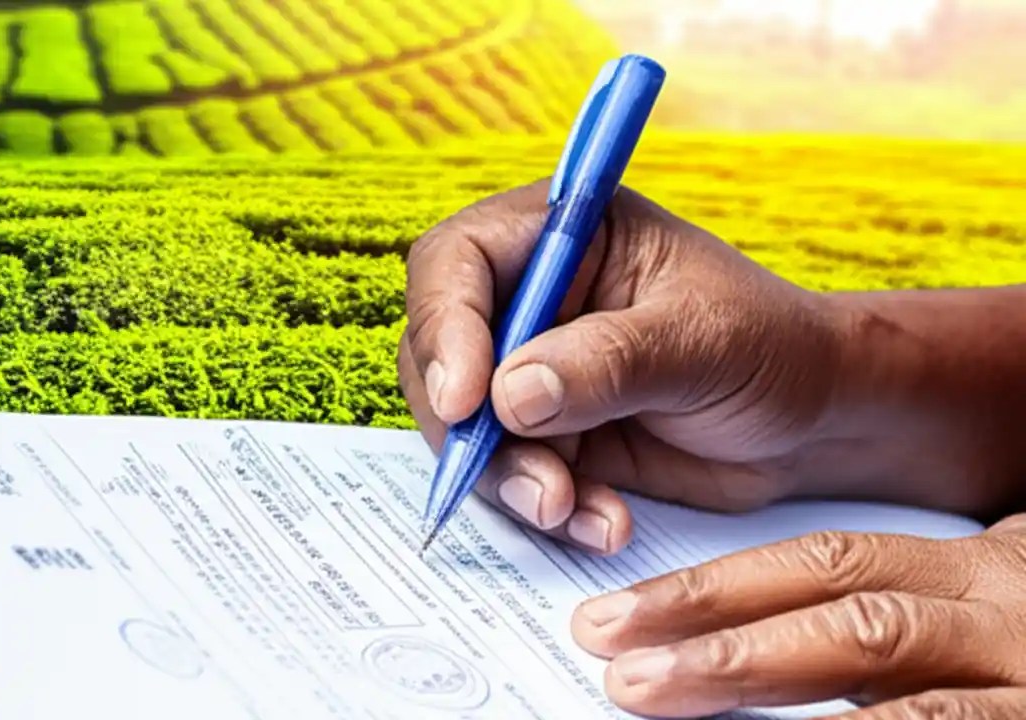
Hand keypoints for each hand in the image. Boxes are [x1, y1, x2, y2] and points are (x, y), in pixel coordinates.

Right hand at [398, 179, 849, 553]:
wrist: (812, 423)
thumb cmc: (773, 348)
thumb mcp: (703, 342)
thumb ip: (609, 361)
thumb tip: (508, 396)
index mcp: (561, 234)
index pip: (456, 263)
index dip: (445, 328)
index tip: (466, 402)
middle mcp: (530, 296)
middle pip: (438, 353)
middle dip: (471, 428)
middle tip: (531, 480)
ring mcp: (530, 368)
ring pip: (464, 427)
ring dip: (509, 478)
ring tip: (574, 508)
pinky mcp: (543, 434)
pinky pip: (507, 475)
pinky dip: (545, 507)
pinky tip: (604, 522)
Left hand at [572, 516, 1025, 716]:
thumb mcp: (984, 613)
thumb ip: (884, 618)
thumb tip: (732, 647)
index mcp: (979, 568)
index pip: (824, 560)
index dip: (714, 586)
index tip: (616, 617)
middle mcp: (1008, 609)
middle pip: (842, 601)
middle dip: (715, 629)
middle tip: (611, 658)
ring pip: (886, 663)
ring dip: (757, 675)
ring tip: (652, 694)